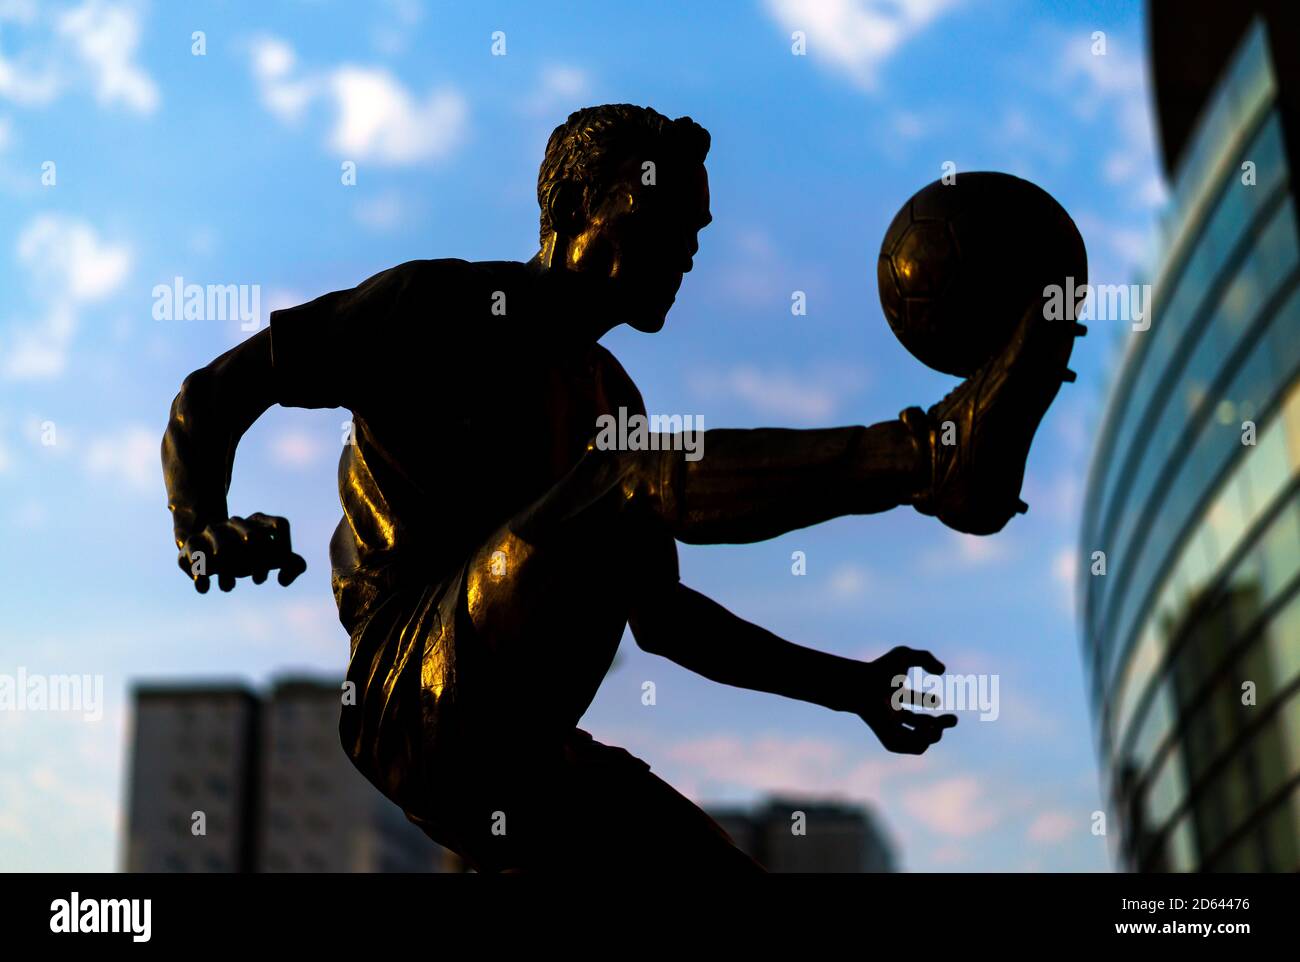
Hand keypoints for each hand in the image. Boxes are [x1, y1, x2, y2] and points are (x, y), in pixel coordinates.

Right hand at [176, 512, 306, 592]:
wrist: (208, 547)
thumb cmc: (249, 556)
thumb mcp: (272, 558)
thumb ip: (293, 565)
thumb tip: (282, 580)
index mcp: (259, 522)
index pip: (280, 525)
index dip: (284, 547)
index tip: (278, 564)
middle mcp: (236, 522)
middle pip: (254, 538)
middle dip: (258, 563)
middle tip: (258, 580)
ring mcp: (212, 530)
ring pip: (224, 550)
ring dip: (229, 573)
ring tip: (229, 586)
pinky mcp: (191, 543)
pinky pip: (195, 556)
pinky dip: (200, 575)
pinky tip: (205, 588)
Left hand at [855, 645, 957, 754]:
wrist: (863, 688)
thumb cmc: (880, 671)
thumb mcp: (905, 656)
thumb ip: (926, 657)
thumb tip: (942, 671)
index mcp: (896, 695)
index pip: (915, 699)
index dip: (928, 699)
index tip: (937, 699)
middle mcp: (895, 713)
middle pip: (922, 725)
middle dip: (942, 724)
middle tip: (954, 719)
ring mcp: (894, 728)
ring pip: (919, 741)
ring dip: (935, 735)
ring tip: (936, 725)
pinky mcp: (892, 739)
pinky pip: (915, 748)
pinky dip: (927, 740)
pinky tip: (927, 728)